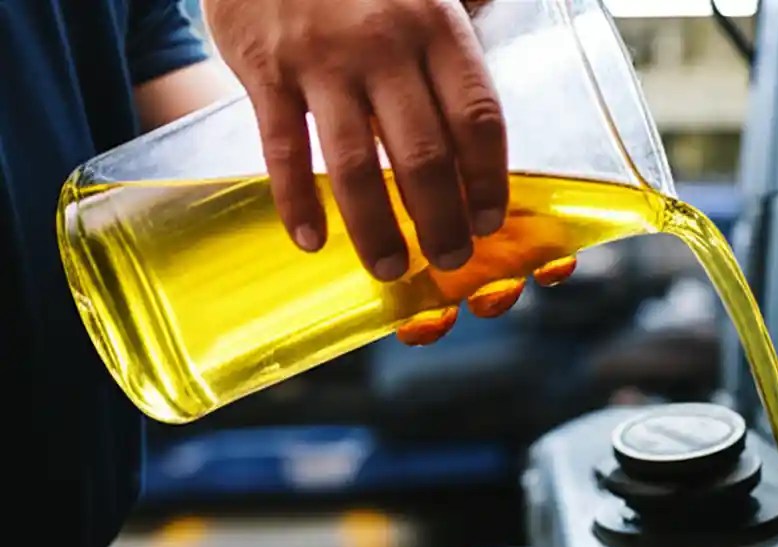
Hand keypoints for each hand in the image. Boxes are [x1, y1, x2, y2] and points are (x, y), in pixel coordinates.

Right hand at [204, 0, 507, 282]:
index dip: (489, 179)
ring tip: (391, 267)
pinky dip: (296, 201)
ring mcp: (323, 59)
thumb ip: (452, 54)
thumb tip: (483, 130)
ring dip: (376, 229)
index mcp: (438, 26)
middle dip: (442, 221)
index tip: (490, 220)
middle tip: (450, 259)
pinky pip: (282, 149)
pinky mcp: (266, 69)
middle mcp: (386, 44)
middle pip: (425, 155)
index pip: (478, 118)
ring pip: (355, 164)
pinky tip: (310, 240)